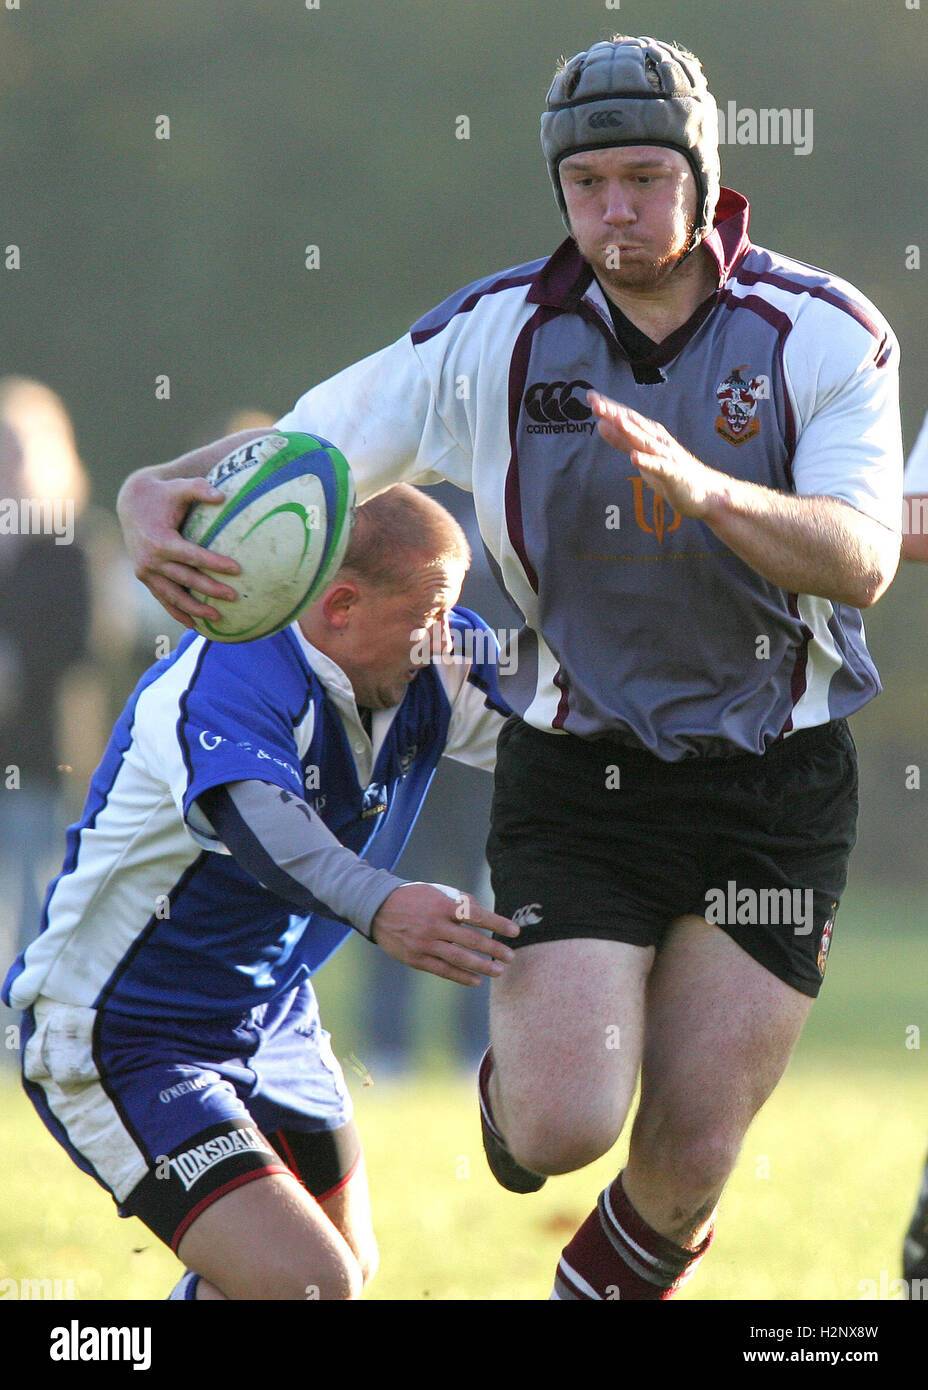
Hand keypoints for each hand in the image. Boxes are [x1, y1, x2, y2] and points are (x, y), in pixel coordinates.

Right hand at [117, 472, 240, 626]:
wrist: (131, 502)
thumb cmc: (162, 494)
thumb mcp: (179, 486)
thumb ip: (199, 488)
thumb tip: (222, 496)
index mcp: (160, 540)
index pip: (192, 556)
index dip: (215, 563)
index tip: (237, 569)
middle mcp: (151, 559)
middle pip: (186, 579)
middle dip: (210, 590)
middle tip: (234, 597)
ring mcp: (146, 571)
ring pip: (173, 595)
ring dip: (195, 609)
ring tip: (218, 618)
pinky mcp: (145, 577)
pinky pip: (162, 598)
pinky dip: (176, 612)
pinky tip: (194, 624)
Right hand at [370, 883, 518, 985]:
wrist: (378, 908)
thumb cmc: (414, 898)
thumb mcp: (437, 892)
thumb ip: (460, 901)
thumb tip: (484, 915)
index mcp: (442, 905)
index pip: (476, 915)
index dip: (497, 923)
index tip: (515, 931)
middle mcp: (434, 925)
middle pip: (471, 940)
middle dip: (493, 949)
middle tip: (511, 956)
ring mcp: (424, 943)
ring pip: (458, 958)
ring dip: (481, 966)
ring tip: (499, 971)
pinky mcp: (416, 958)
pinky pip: (443, 970)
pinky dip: (461, 976)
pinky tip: (476, 981)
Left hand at [588, 390, 728, 520]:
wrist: (706, 494)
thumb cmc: (672, 473)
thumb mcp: (641, 454)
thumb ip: (621, 441)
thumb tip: (600, 424)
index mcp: (651, 435)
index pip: (627, 417)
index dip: (609, 407)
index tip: (591, 396)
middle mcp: (659, 441)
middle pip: (634, 425)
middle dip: (615, 413)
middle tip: (595, 402)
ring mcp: (667, 457)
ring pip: (646, 442)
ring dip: (632, 431)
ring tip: (617, 420)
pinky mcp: (674, 475)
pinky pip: (659, 467)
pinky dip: (647, 462)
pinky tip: (635, 458)